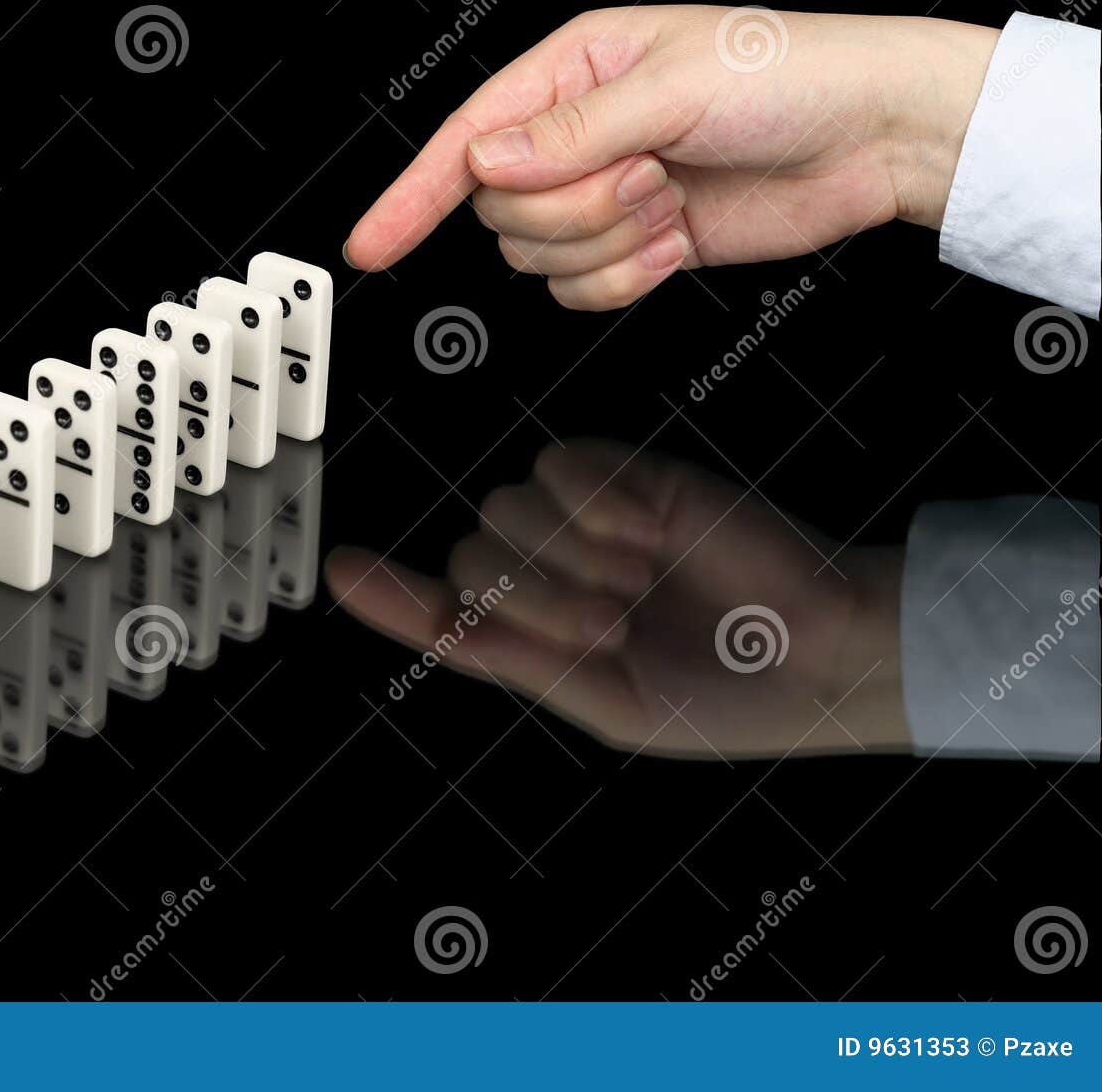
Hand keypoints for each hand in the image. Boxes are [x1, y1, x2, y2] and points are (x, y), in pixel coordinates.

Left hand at [326, 439, 908, 757]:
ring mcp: (585, 520)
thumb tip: (409, 609)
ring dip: (567, 556)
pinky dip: (592, 503)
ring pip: (506, 509)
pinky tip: (644, 532)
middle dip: (532, 598)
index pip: (441, 608)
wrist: (824, 650)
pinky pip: (559, 466)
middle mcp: (552, 573)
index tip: (341, 568)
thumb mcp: (601, 699)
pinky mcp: (625, 473)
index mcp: (542, 637)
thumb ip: (492, 649)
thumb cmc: (722, 696)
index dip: (387, 591)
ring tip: (638, 584)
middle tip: (612, 624)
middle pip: (472, 556)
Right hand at [345, 6, 997, 308]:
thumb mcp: (675, 87)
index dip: (411, 195)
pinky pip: (583, 292)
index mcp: (571, 71)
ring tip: (670, 201)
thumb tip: (484, 164)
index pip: (465, 141)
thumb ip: (571, 134)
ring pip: (537, 256)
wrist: (874, 137)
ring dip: (607, 242)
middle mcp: (577, 136)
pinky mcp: (636, 244)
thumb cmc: (792, 77)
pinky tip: (675, 239)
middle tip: (645, 176)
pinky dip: (628, 278)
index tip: (371, 245)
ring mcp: (604, 194)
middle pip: (502, 209)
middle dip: (571, 210)